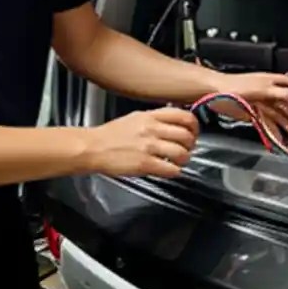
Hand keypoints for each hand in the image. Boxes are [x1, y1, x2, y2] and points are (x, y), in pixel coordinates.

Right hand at [83, 107, 199, 177]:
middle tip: (187, 149)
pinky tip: (170, 171)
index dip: (194, 126)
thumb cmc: (111, 135)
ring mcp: (149, 147)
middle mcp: (152, 129)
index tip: (194, 132)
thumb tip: (175, 124)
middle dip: (191, 145)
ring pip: (181, 153)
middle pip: (186, 135)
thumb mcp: (136, 118)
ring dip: (184, 160)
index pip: (184, 116)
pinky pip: (170, 169)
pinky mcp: (144, 164)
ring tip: (179, 162)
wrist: (93, 148)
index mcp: (151, 116)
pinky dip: (175, 171)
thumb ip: (156, 119)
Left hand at [207, 72, 287, 138]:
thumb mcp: (259, 87)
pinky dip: (274, 129)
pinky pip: (267, 122)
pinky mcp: (253, 114)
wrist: (216, 92)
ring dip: (287, 124)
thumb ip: (276, 91)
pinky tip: (280, 136)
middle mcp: (267, 93)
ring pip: (278, 115)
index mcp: (270, 82)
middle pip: (285, 104)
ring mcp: (260, 104)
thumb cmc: (234, 85)